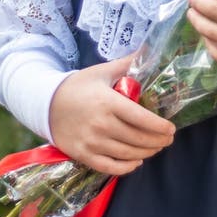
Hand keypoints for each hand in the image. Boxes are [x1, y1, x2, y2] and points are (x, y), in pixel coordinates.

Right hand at [49, 54, 175, 175]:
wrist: (45, 103)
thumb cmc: (78, 86)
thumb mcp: (102, 71)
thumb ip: (127, 63)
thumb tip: (149, 49)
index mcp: (108, 103)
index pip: (141, 119)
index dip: (159, 126)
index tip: (171, 128)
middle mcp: (101, 125)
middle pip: (137, 139)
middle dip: (158, 141)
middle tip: (168, 139)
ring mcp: (91, 142)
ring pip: (127, 154)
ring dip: (146, 153)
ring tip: (157, 148)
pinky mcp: (82, 155)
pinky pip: (110, 167)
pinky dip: (126, 167)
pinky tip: (136, 162)